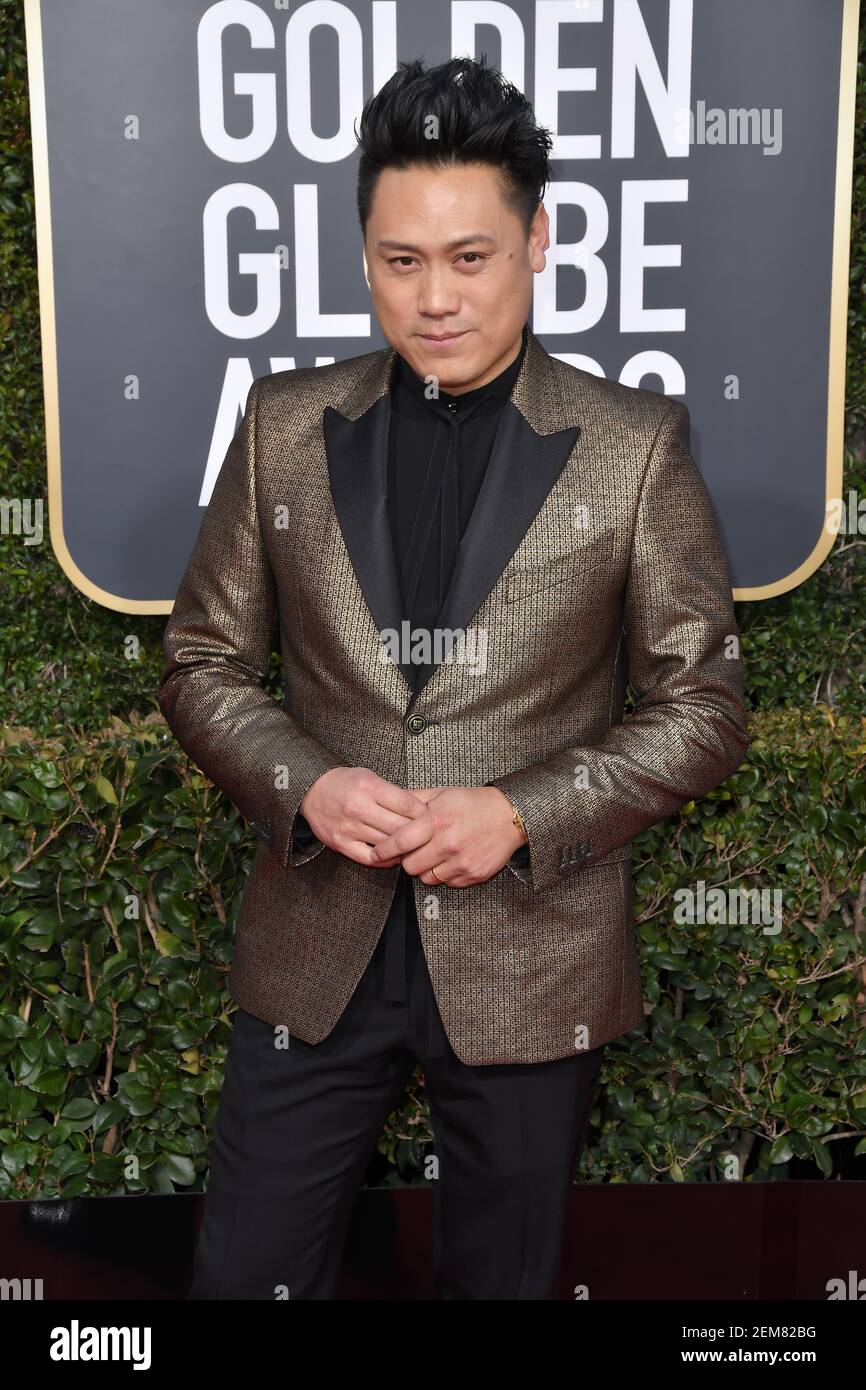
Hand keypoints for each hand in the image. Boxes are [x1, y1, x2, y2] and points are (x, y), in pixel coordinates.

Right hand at [300, 768, 429, 866]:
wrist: (312, 790)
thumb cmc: (345, 782)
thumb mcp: (370, 777)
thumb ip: (393, 793)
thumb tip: (422, 810)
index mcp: (368, 787)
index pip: (406, 804)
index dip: (423, 813)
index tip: (430, 816)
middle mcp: (358, 807)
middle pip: (399, 827)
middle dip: (418, 832)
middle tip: (428, 835)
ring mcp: (349, 828)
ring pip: (387, 845)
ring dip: (404, 848)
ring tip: (414, 846)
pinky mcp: (341, 844)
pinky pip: (369, 858)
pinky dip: (386, 860)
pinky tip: (394, 855)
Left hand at [370, 786, 526, 886]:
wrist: (509, 816)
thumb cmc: (473, 803)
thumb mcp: (441, 794)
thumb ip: (414, 800)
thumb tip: (388, 802)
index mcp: (436, 821)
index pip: (400, 842)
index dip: (383, 850)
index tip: (375, 853)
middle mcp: (448, 843)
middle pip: (410, 866)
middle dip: (408, 860)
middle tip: (415, 851)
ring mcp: (461, 862)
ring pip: (427, 878)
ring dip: (427, 869)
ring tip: (436, 854)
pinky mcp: (473, 875)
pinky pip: (447, 883)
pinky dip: (445, 874)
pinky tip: (452, 859)